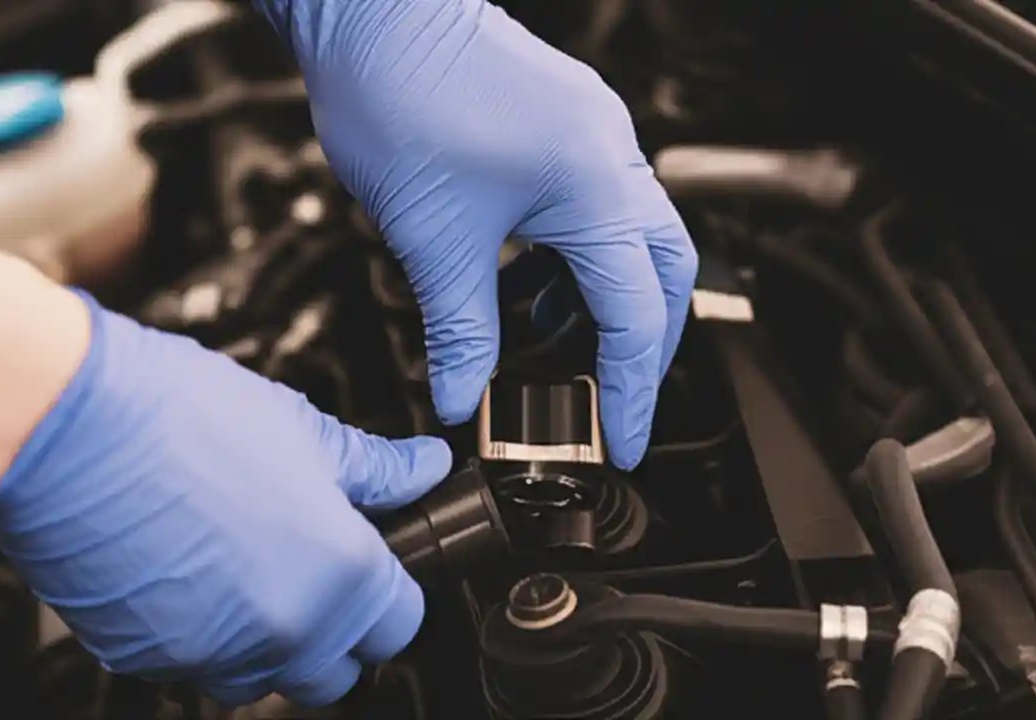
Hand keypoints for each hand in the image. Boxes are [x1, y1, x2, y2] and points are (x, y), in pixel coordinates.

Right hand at [0, 294, 451, 707]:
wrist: (65, 424)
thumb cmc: (180, 416)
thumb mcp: (304, 431)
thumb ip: (376, 468)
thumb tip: (424, 469)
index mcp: (341, 575)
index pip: (401, 623)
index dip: (392, 590)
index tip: (375, 562)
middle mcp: (285, 631)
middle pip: (340, 670)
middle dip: (338, 629)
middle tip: (314, 564)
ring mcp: (213, 655)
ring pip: (270, 680)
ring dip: (274, 641)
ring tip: (248, 563)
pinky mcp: (149, 661)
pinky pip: (201, 669)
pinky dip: (209, 637)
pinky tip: (195, 572)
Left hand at [256, 0, 697, 468]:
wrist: (370, 13)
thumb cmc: (397, 97)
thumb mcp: (431, 238)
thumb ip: (458, 330)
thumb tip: (461, 398)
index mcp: (595, 186)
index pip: (638, 313)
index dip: (630, 389)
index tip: (623, 441)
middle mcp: (612, 154)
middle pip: (664, 272)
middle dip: (643, 345)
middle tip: (612, 398)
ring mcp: (595, 132)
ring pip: (635, 236)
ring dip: (608, 296)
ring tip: (557, 343)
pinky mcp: (569, 124)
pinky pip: (600, 204)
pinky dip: (578, 255)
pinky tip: (530, 280)